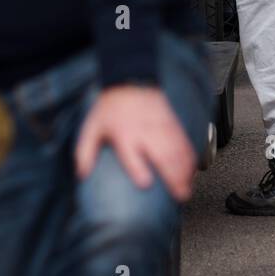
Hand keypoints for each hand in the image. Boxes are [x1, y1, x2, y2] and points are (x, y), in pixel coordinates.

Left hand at [75, 86, 196, 201]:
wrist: (130, 80)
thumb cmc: (110, 109)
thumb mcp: (91, 127)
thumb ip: (85, 152)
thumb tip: (82, 175)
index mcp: (124, 133)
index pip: (131, 152)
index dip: (138, 167)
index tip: (145, 183)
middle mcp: (145, 130)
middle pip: (162, 153)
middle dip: (172, 175)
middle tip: (180, 194)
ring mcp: (161, 126)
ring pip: (177, 149)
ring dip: (184, 170)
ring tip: (187, 189)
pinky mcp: (172, 123)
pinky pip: (184, 141)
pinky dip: (190, 157)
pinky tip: (192, 171)